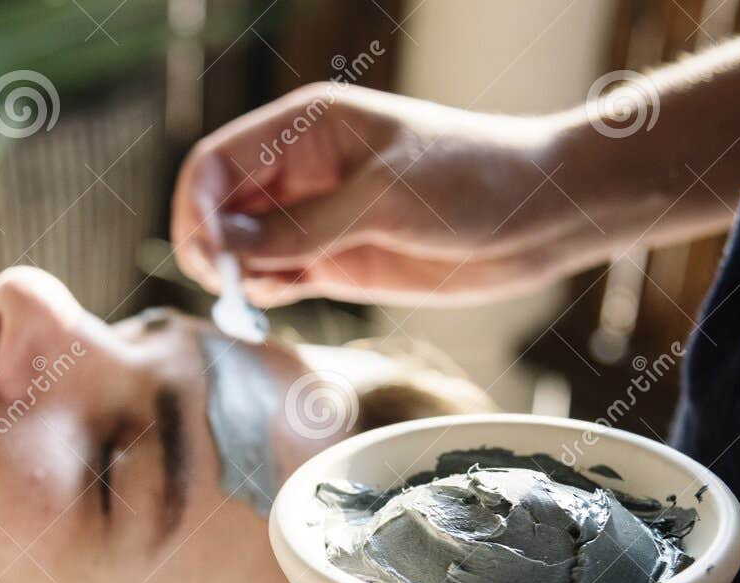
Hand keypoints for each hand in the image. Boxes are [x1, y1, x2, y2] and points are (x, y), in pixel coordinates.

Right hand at [171, 84, 583, 306]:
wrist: (541, 216)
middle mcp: (301, 171)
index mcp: (307, 128)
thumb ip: (305, 227)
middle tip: (226, 288)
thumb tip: (228, 249)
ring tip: (256, 297)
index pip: (216, 163)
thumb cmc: (475, 181)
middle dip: (210, 247)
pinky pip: (275, 278)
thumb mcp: (386, 199)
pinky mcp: (335, 262)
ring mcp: (315, 219)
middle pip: (219, 208)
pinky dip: (262, 293)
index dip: (198, 207)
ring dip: (234, 276)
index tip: (210, 255)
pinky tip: (277, 299)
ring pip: (241, 249)